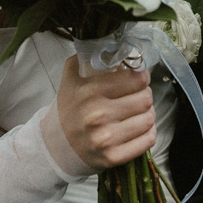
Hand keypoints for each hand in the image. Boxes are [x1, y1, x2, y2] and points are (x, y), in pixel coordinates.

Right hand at [57, 54, 156, 170]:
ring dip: (147, 114)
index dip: (142, 76)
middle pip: (145, 99)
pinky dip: (148, 133)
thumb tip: (110, 45)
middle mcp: (98, 115)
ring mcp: (106, 139)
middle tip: (139, 95)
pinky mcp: (113, 157)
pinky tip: (138, 128)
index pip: (135, 79)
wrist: (54, 147)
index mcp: (89, 92)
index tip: (140, 78)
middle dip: (145, 95)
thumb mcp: (70, 79)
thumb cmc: (67, 111)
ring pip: (149, 119)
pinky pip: (147, 140)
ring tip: (138, 113)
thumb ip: (85, 58)